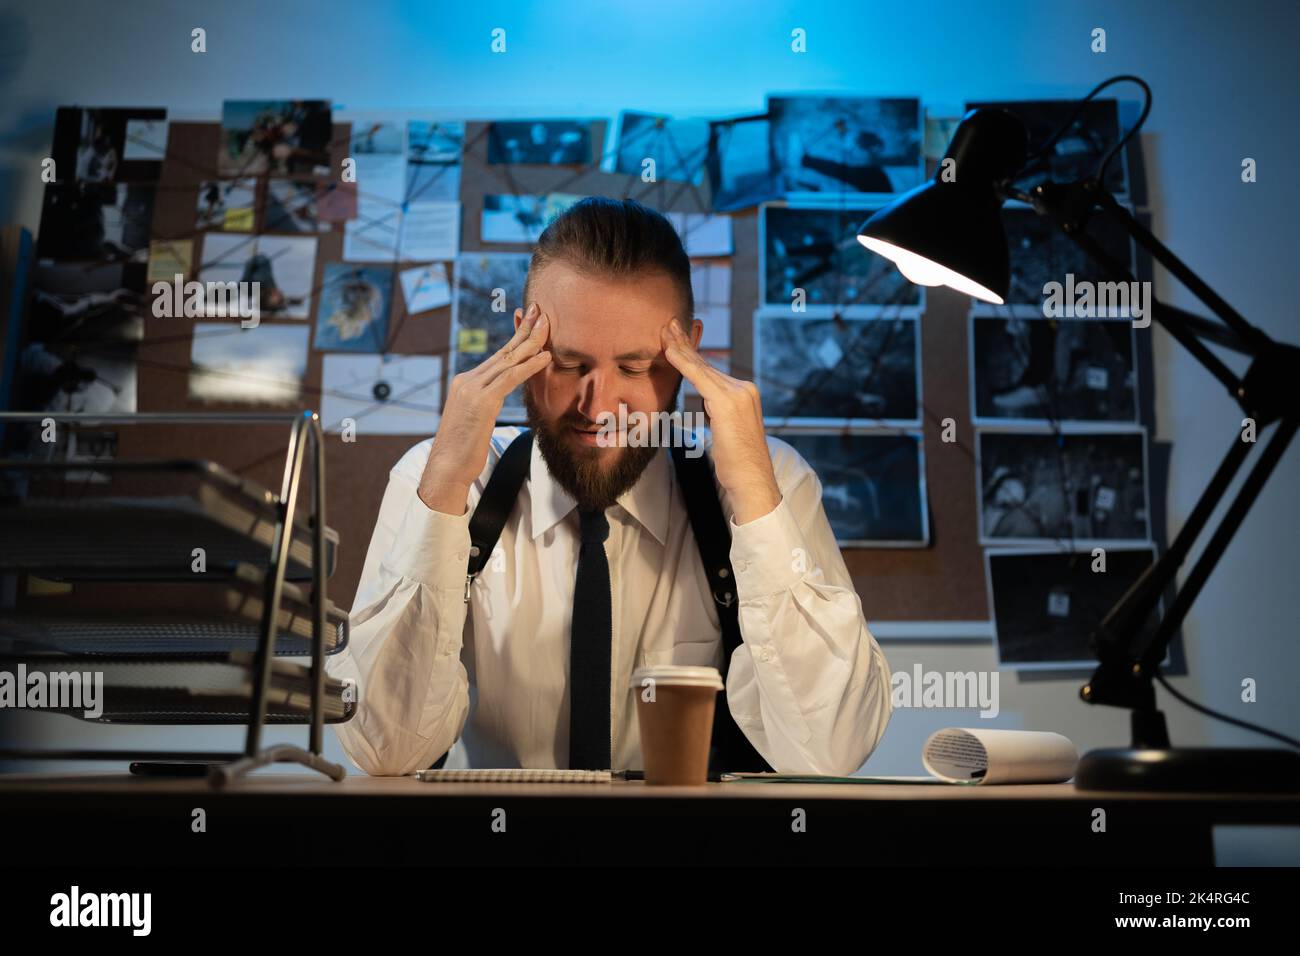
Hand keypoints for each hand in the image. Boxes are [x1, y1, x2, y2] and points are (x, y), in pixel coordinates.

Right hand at [418, 303, 550, 513]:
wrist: (446, 468)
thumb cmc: (463, 451)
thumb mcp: (475, 421)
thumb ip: (484, 404)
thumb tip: (495, 399)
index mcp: (466, 383)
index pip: (497, 357)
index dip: (515, 339)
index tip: (529, 322)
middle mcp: (467, 381)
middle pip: (503, 351)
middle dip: (523, 329)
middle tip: (540, 309)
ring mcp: (472, 389)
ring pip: (507, 360)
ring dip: (530, 341)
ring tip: (547, 325)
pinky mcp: (481, 402)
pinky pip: (509, 379)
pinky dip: (528, 366)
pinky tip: (544, 356)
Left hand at [661, 321, 781, 524]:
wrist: (751, 480)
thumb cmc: (736, 463)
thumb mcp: (725, 430)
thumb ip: (717, 410)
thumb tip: (706, 402)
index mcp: (744, 393)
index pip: (712, 370)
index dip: (693, 353)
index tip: (678, 338)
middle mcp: (744, 388)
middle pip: (707, 364)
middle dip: (686, 343)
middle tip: (668, 324)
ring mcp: (739, 393)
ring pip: (702, 368)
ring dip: (681, 348)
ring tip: (665, 332)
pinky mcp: (728, 402)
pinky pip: (700, 378)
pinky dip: (683, 363)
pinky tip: (670, 351)